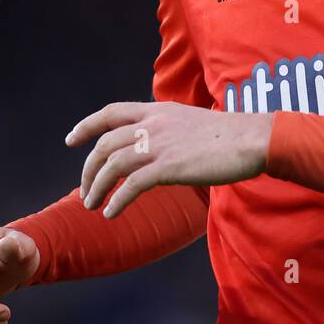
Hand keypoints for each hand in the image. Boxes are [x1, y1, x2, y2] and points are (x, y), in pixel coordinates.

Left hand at [66, 102, 272, 218]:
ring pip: (112, 165)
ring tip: (92, 206)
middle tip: (86, 191)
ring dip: (96, 188)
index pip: (111, 112)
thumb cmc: (229, 136)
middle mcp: (153, 124)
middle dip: (89, 169)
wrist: (251, 139)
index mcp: (158, 111)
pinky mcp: (168, 166)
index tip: (71, 139)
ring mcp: (160, 144)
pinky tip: (112, 213)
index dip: (87, 126)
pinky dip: (117, 200)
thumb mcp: (191, 123)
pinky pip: (131, 185)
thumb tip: (155, 149)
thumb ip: (169, 131)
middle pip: (105, 144)